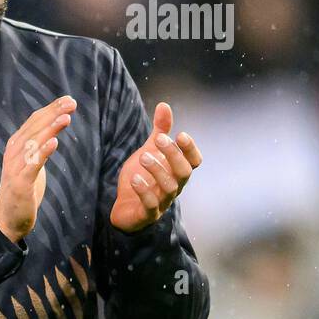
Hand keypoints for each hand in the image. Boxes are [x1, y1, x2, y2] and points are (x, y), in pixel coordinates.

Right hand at [0, 96, 76, 242]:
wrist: (7, 218)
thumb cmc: (22, 188)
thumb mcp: (31, 162)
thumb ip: (38, 147)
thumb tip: (52, 132)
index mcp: (16, 145)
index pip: (34, 121)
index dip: (50, 109)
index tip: (68, 99)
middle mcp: (13, 152)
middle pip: (34, 128)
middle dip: (53, 114)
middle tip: (71, 103)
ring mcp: (15, 167)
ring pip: (33, 143)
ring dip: (49, 129)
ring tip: (65, 118)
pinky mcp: (20, 183)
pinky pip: (32, 165)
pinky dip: (42, 152)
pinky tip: (54, 143)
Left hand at [110, 102, 202, 232]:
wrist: (124, 207)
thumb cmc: (141, 177)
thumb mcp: (149, 151)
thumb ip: (159, 131)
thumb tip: (164, 104)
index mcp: (177, 172)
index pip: (194, 162)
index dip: (190, 149)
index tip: (180, 134)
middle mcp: (174, 187)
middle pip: (184, 172)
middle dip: (173, 155)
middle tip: (158, 139)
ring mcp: (162, 202)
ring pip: (170, 188)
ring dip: (158, 170)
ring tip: (143, 156)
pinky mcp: (147, 214)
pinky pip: (151, 205)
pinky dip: (144, 192)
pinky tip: (134, 178)